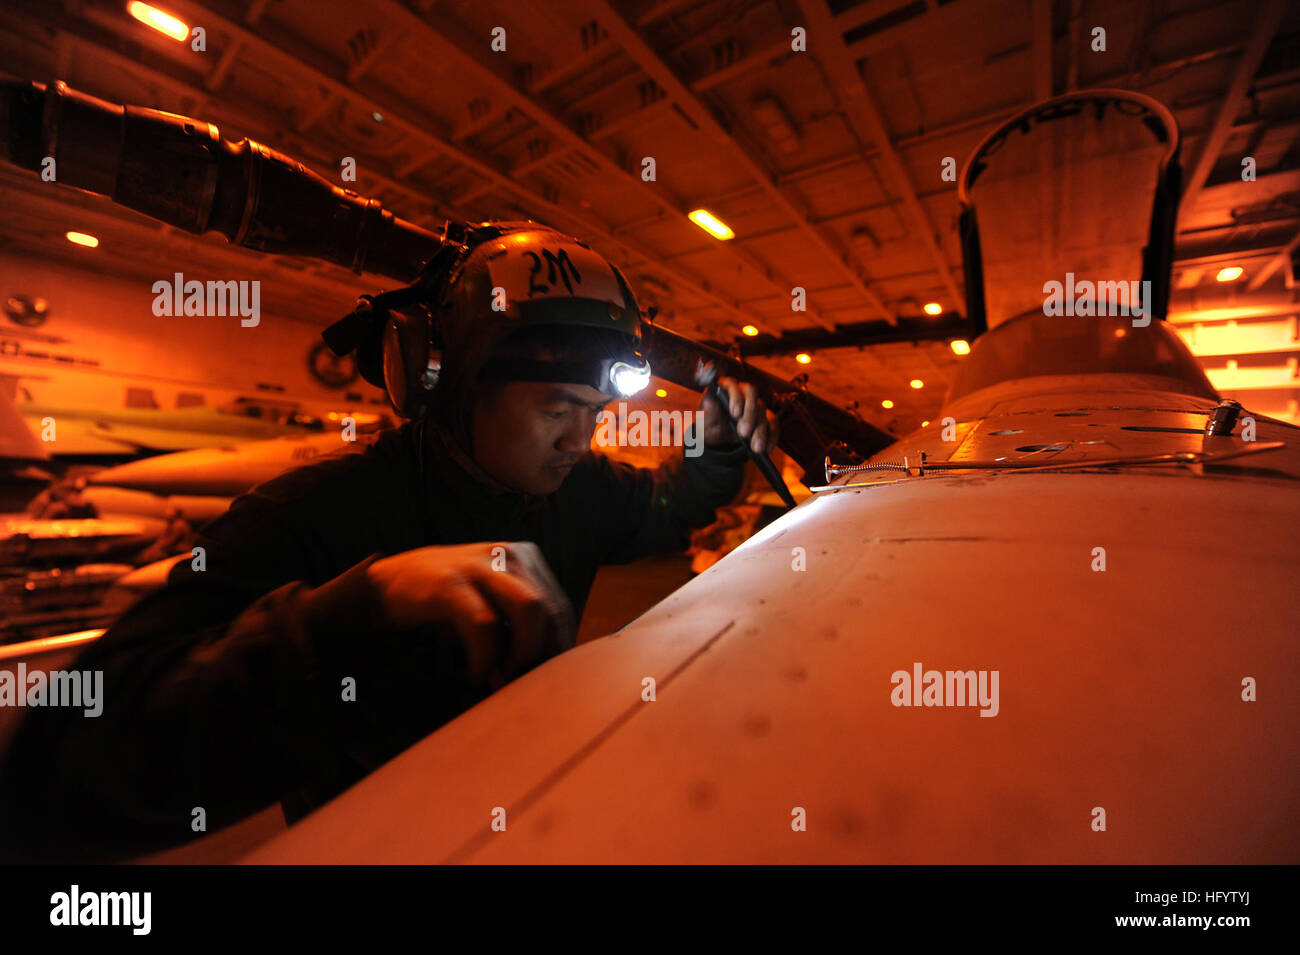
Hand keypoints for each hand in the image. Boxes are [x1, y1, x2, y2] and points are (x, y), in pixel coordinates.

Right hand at [366, 541, 575, 687]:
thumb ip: (520, 629)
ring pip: (529, 610)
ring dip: (524, 654)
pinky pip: (483, 624)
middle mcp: (509, 555)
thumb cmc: (451, 602)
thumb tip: (548, 672)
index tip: (551, 682)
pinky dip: (485, 656)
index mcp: (526, 559)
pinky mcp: (450, 582)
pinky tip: (477, 674)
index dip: (559, 649)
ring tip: (505, 680)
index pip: (560, 608)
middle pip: (552, 609)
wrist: (391, 583)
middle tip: (530, 688)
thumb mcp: (492, 607)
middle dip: (546, 656)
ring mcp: (481, 565)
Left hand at [699, 376, 778, 453]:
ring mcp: (756, 405)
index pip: (734, 387)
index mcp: (726, 389)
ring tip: (756, 448)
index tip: (734, 414)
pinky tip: (767, 449)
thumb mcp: (705, 422)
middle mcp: (743, 393)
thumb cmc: (710, 424)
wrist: (717, 436)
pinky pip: (773, 425)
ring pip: (763, 413)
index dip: (736, 399)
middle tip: (743, 433)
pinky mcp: (766, 418)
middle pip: (752, 397)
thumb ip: (708, 413)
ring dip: (760, 431)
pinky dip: (771, 437)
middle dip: (749, 415)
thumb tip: (709, 401)